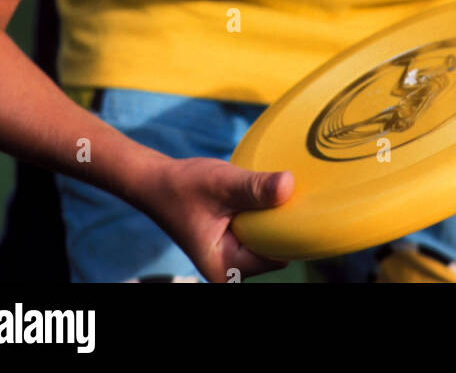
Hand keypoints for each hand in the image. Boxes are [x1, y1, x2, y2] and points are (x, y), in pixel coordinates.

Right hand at [137, 154, 295, 282]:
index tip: (297, 202)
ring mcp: (231, 261)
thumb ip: (255, 187)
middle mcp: (230, 271)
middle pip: (275, 251)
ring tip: (264, 192)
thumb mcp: (223, 182)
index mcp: (226, 267)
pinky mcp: (232, 247)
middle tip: (279, 191)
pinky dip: (261, 217)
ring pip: (268, 242)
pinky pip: (258, 235)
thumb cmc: (184, 185)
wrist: (157, 184)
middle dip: (278, 223)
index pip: (277, 255)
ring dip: (269, 218)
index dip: (288, 229)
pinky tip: (258, 198)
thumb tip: (288, 185)